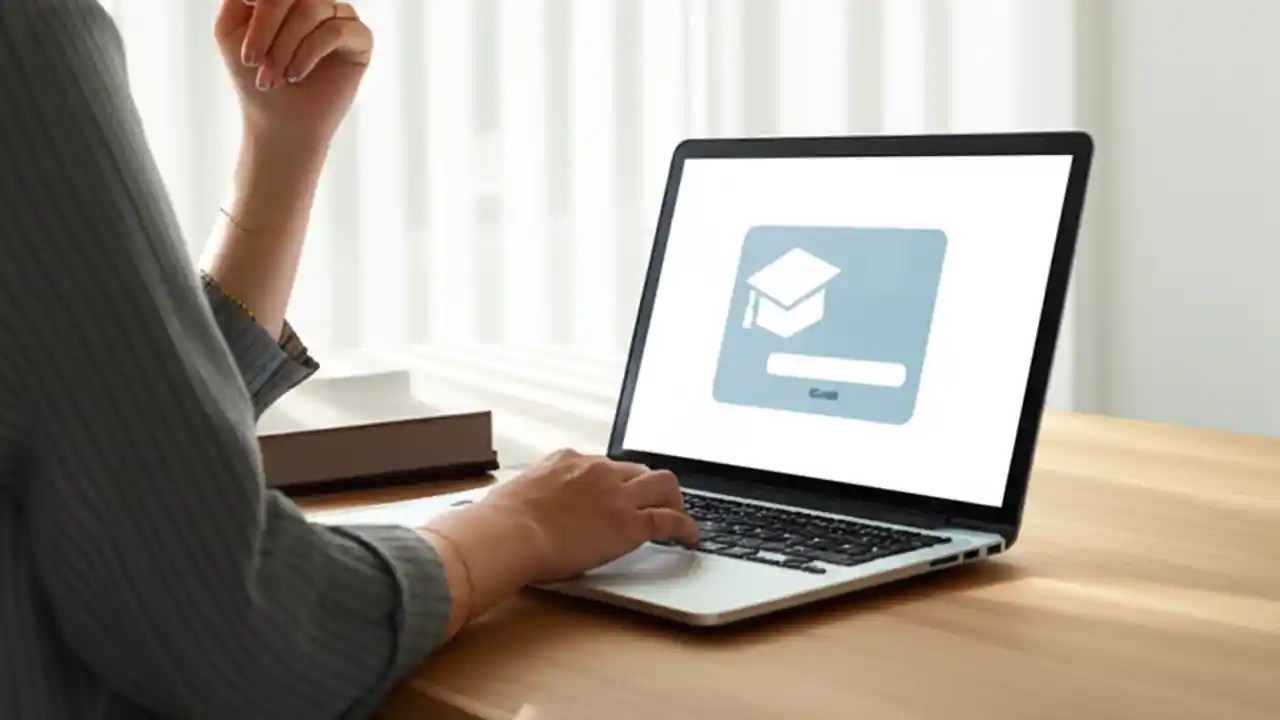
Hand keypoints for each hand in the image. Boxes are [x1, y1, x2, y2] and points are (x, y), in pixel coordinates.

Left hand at [214, 0, 372, 150]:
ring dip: (285, 45)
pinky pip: (337, 30)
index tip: (247, 5)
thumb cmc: (253, 78)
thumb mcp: (230, 28)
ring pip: (313, 8)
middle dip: (267, 24)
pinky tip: (296, 75)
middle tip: (251, 60)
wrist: (280, 124)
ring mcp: (340, 17)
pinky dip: (310, 52)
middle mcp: (317, 1)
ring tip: (273, 77)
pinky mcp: (360, 41)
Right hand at [482, 449, 700, 581]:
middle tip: (653, 502)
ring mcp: (616, 495)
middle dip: (648, 485)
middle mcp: (597, 471)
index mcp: (568, 461)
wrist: (509, 533)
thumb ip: (530, 496)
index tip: (616, 492)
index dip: (615, 480)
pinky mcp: (629, 524)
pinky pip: (669, 520)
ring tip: (679, 515)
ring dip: (674, 498)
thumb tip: (518, 506)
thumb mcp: (515, 494)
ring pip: (663, 484)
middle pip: (637, 469)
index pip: (603, 464)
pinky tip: (690, 537)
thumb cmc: (501, 521)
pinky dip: (686, 527)